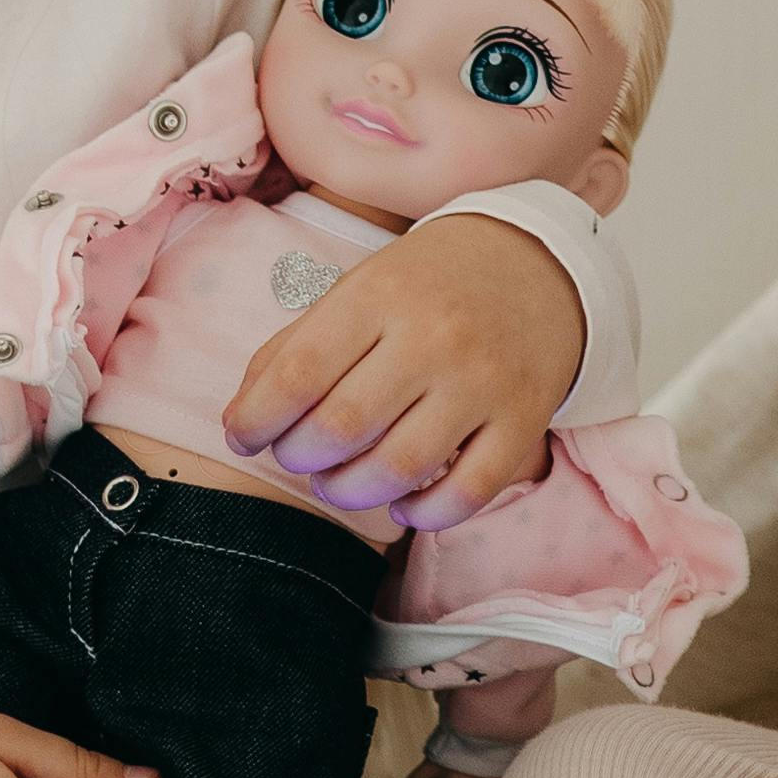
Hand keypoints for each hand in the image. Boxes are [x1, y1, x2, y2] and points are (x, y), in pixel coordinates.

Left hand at [225, 210, 577, 527]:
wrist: (538, 264)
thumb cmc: (426, 285)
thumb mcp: (357, 290)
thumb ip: (293, 350)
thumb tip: (239, 424)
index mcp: (381, 295)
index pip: (299, 374)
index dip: (257, 420)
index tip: (244, 438)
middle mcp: (435, 337)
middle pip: (343, 428)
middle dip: (300, 458)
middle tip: (298, 456)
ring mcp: (484, 381)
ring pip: (399, 469)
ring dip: (349, 493)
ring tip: (338, 482)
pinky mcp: (525, 419)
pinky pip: (467, 493)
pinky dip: (422, 514)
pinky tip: (400, 503)